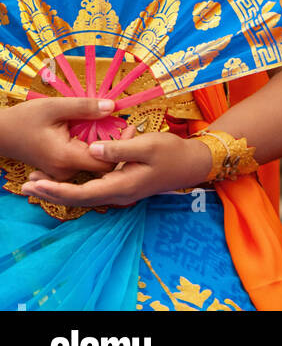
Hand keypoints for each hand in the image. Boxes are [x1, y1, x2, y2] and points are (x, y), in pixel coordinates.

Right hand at [0, 97, 118, 180]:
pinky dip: (92, 149)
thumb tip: (113, 106)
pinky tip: (97, 134)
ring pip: (94, 164)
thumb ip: (84, 107)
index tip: (129, 128)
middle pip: (103, 165)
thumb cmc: (24, 119)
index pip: (106, 161)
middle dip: (116, 147)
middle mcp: (66, 171)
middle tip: (126, 128)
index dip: (121, 147)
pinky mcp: (61, 171)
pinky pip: (84, 163)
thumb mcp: (53, 107)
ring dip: (105, 148)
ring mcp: (63, 174)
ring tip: (114, 128)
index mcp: (66, 157)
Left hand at [20, 132, 212, 207]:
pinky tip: (63, 181)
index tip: (36, 185)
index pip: (81, 194)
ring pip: (84, 197)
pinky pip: (92, 192)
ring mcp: (121, 192)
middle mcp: (118, 194)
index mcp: (121, 185)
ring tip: (36, 185)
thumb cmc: (172, 152)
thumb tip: (92, 150)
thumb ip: (119, 148)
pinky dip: (73, 188)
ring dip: (59, 191)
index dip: (56, 190)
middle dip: (51, 194)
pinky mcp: (123, 187)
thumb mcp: (147, 145)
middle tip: (25, 187)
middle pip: (78, 200)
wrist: (194, 164)